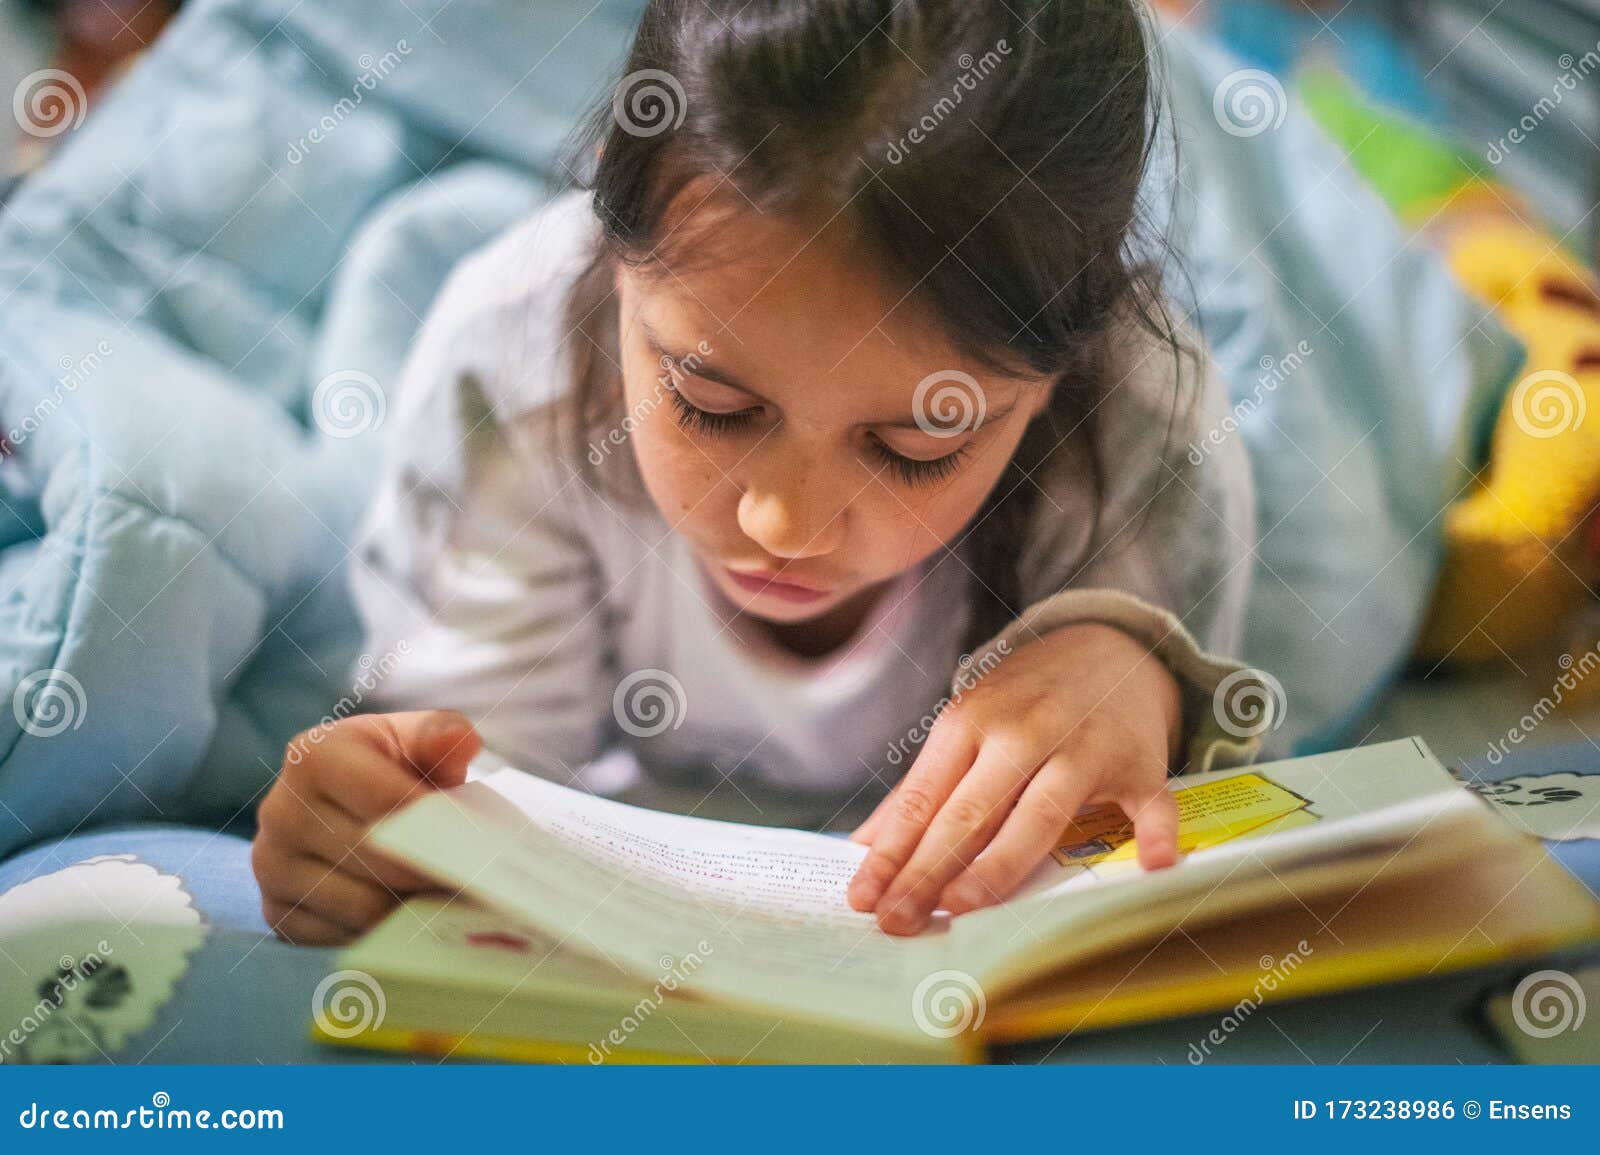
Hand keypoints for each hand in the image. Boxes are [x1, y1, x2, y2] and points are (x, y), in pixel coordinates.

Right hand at [252, 710, 480, 944]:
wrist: (346, 804)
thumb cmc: (392, 767)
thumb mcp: (417, 738)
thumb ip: (442, 733)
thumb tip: (460, 741)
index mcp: (313, 756)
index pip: (387, 801)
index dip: (438, 826)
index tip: (478, 844)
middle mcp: (280, 810)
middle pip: (378, 859)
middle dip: (433, 872)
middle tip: (476, 881)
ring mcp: (271, 866)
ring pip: (363, 907)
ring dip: (413, 909)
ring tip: (448, 898)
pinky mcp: (276, 912)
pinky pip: (342, 939)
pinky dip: (383, 935)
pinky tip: (408, 915)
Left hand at [847, 622, 1182, 934]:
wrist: (1105, 647)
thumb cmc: (1022, 702)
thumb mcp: (964, 726)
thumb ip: (919, 789)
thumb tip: (864, 847)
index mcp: (970, 721)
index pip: (923, 797)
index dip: (892, 852)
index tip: (864, 898)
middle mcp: (1023, 731)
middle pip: (970, 812)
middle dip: (927, 871)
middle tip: (897, 920)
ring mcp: (1084, 746)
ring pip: (1040, 814)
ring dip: (999, 864)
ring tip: (961, 908)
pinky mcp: (1139, 763)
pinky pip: (1150, 802)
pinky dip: (1155, 832)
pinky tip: (1151, 865)